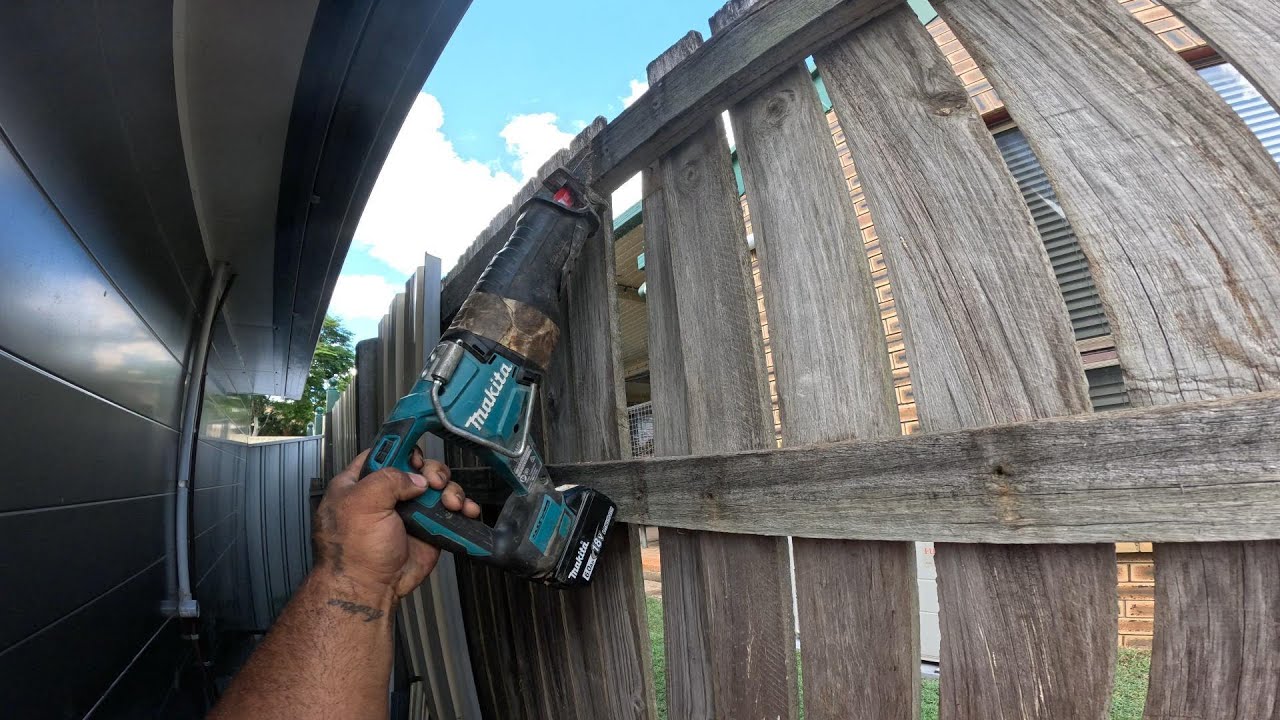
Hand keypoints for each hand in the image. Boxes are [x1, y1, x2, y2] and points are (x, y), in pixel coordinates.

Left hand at [312, 448, 481, 600]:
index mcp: (360, 483)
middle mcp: (386, 495)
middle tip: (433, 483)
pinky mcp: (428, 528)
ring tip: (450, 502)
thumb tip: (415, 478)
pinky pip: (450, 511)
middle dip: (432, 471)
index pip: (384, 452)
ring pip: (438, 487)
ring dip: (450, 489)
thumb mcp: (361, 503)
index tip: (417, 453)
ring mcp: (409, 512)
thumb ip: (388, 478)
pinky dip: (462, 507)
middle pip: (418, 467)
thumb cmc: (352, 553)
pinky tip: (464, 510)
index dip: (402, 448)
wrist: (370, 590)